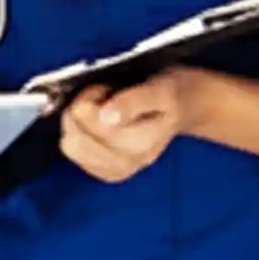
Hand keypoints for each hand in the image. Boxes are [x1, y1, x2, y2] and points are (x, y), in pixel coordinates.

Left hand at [60, 70, 204, 183]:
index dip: (90, 97)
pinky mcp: (108, 170)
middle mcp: (128, 163)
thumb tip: (106, 117)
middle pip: (74, 138)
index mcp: (140, 144)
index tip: (106, 90)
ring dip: (77, 123)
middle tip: (101, 99)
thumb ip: (133, 102)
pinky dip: (77, 136)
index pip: (88, 121)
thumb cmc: (173, 94)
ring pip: (70, 146)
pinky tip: (96, 125)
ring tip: (99, 111)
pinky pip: (75, 155)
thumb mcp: (159, 89)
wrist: (188, 106)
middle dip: (80, 111)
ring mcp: (118, 169)